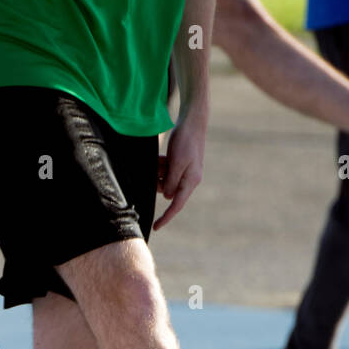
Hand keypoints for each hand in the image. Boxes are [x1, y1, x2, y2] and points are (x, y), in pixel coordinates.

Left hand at [154, 111, 205, 230]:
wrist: (192, 121)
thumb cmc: (185, 141)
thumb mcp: (176, 163)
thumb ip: (172, 182)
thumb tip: (168, 198)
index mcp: (191, 182)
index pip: (177, 205)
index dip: (166, 217)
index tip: (155, 227)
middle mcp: (189, 179)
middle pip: (168, 191)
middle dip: (159, 182)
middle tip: (160, 165)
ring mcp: (185, 171)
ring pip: (166, 180)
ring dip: (159, 172)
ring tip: (163, 158)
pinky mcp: (180, 164)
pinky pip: (167, 171)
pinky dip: (161, 166)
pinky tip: (162, 157)